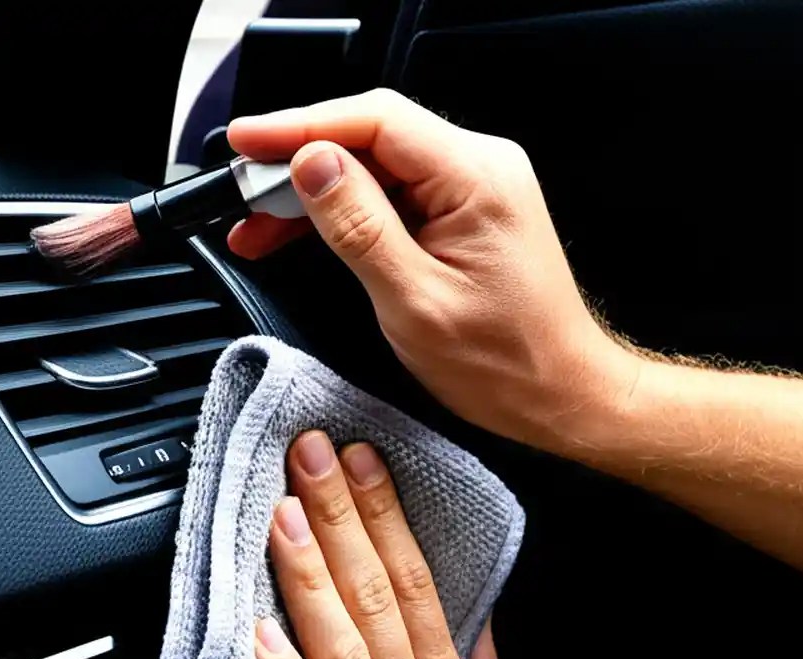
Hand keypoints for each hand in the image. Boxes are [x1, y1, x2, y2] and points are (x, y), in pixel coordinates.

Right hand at [228, 90, 641, 449]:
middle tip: (242, 190)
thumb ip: (358, 226)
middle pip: (369, 136)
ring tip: (258, 224)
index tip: (247, 140)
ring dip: (312, 190)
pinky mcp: (460, 211)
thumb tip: (311, 165)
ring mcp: (471, 187)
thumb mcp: (414, 301)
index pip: (375, 120)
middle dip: (297, 159)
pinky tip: (299, 231)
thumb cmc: (505, 362)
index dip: (300, 124)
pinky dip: (340, 210)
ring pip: (372, 166)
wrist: (560, 393)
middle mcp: (479, 168)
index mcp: (476, 178)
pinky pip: (389, 193)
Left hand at [256, 431, 508, 658]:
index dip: (387, 516)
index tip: (362, 457)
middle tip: (311, 453)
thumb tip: (483, 611)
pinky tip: (259, 630)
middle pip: (374, 596)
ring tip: (284, 512)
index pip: (413, 582)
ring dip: (311, 574)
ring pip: (340, 645)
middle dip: (343, 518)